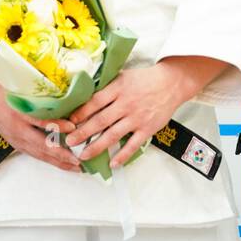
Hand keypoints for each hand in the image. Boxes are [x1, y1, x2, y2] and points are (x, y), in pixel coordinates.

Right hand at [0, 74, 79, 172]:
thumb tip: (63, 85)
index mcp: (18, 112)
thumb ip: (37, 88)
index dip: (56, 125)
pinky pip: (35, 155)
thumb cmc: (3, 89)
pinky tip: (62, 164)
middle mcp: (17, 129)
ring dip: (58, 162)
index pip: (40, 121)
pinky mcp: (17, 144)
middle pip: (41, 144)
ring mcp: (16, 139)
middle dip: (61, 154)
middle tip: (78, 160)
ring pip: (39, 154)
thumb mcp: (19, 84)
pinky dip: (50, 160)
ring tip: (75, 167)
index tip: (72, 127)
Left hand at [66, 56, 223, 167]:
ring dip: (97, 146)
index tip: (69, 122)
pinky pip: (133, 145)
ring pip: (113, 135)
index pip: (95, 102)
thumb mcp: (122, 76)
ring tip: (84, 155)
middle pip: (100, 120)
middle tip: (69, 142)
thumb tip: (84, 95)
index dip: (81, 113)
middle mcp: (126, 104)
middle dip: (83, 132)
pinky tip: (112, 163)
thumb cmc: (144, 79)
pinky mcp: (147, 128)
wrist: (170, 83)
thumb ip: (106, 86)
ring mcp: (137, 117)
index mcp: (118, 88)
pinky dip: (122, 155)